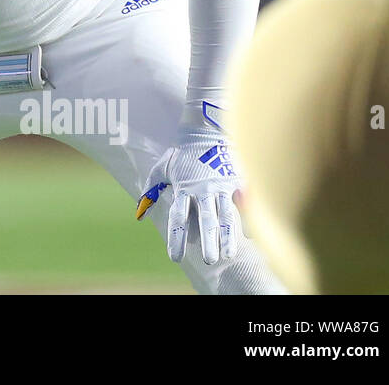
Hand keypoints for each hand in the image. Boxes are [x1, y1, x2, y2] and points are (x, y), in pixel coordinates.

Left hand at [137, 119, 245, 265]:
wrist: (205, 128)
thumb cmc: (182, 152)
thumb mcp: (162, 168)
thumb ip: (151, 190)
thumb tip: (138, 214)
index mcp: (184, 188)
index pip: (178, 217)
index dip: (176, 237)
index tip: (175, 257)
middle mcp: (203, 188)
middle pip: (205, 219)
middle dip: (208, 240)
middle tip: (209, 260)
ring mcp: (222, 185)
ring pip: (226, 214)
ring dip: (227, 236)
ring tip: (227, 255)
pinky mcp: (237, 180)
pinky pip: (244, 202)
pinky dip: (247, 218)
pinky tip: (250, 236)